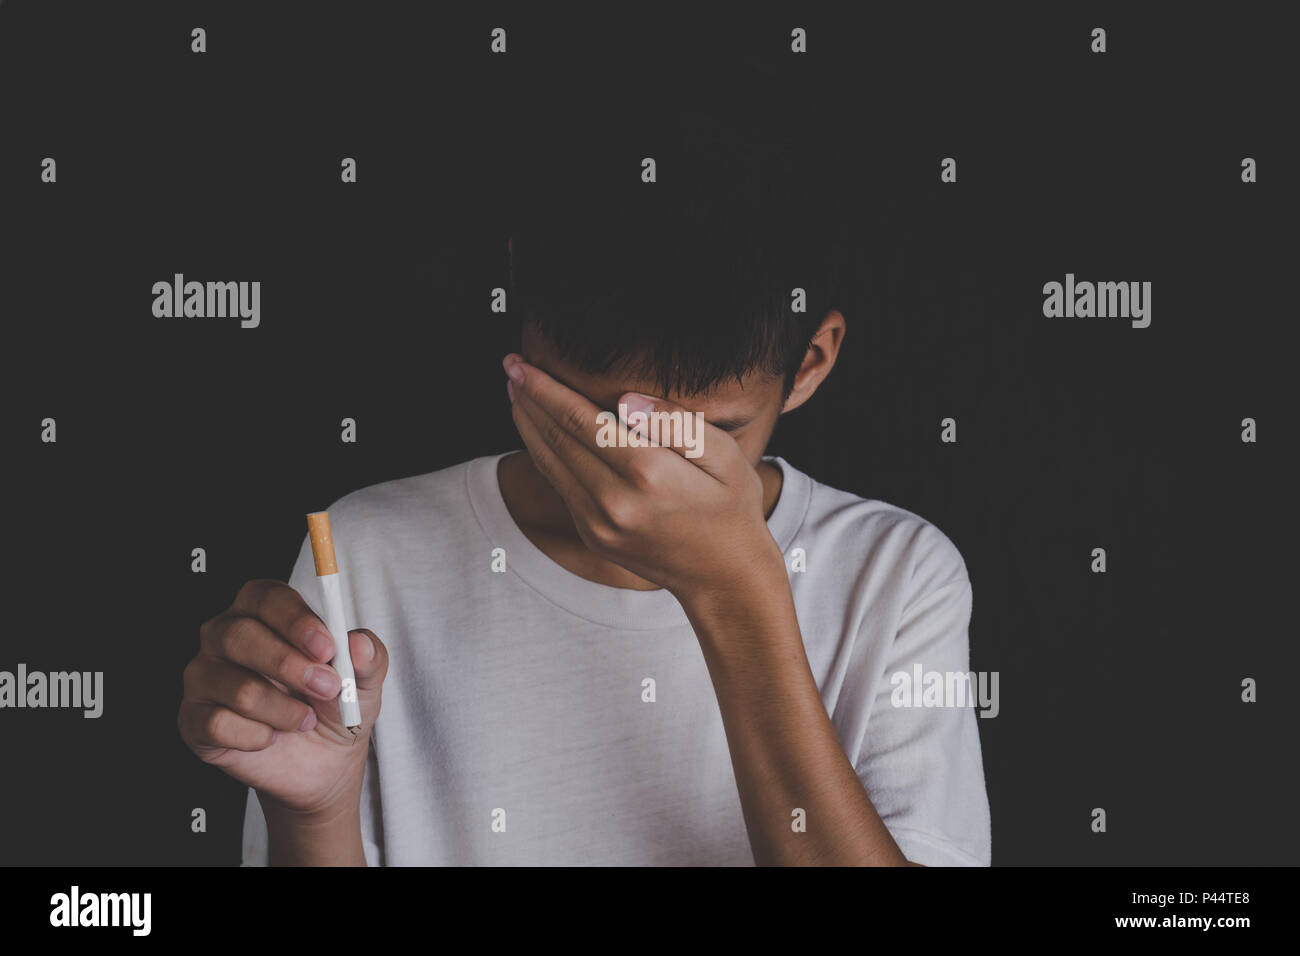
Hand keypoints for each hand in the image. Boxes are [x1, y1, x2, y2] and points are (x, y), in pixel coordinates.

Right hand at [178, 579, 387, 818]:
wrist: (321, 762)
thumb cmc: (335, 704)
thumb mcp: (365, 680)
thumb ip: (369, 656)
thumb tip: (359, 644)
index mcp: (263, 611)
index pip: (266, 597)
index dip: (295, 620)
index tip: (327, 648)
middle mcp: (224, 636)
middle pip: (240, 635)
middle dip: (290, 666)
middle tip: (327, 688)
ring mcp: (204, 676)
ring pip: (237, 688)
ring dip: (283, 711)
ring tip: (305, 720)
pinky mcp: (193, 718)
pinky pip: (219, 724)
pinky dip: (258, 737)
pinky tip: (271, 737)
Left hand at [504, 353, 783, 601]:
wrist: (724, 577)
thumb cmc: (731, 507)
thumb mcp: (726, 456)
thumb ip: (677, 423)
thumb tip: (625, 400)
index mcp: (648, 473)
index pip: (581, 420)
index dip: (546, 389)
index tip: (522, 363)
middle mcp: (615, 500)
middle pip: (556, 438)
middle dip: (529, 398)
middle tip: (510, 365)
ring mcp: (598, 523)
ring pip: (549, 462)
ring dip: (527, 424)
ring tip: (515, 391)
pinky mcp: (592, 534)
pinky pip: (559, 485)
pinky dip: (542, 452)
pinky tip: (537, 429)